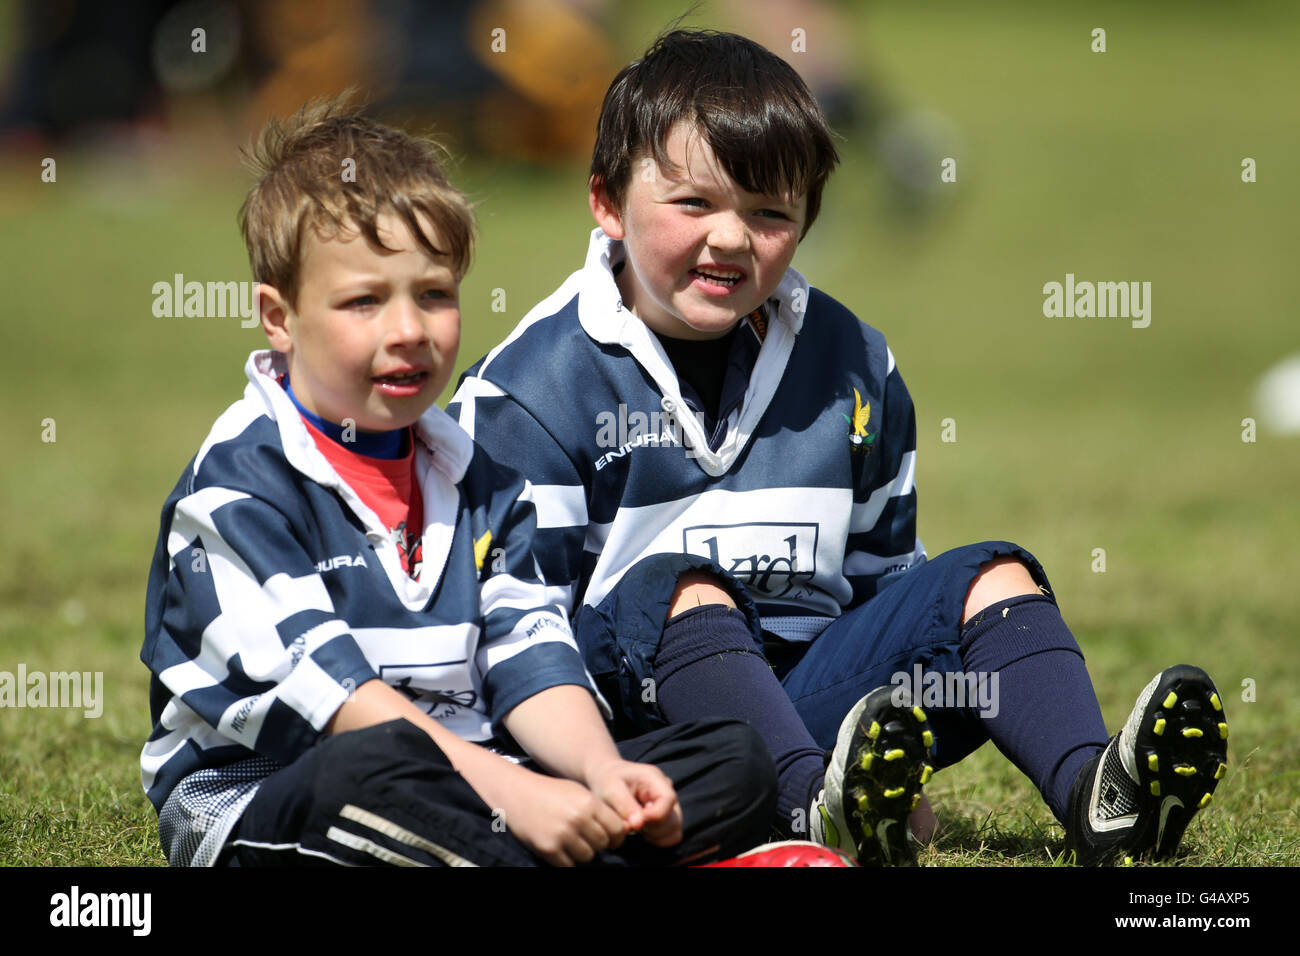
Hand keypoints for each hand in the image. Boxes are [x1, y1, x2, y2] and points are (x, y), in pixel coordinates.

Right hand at [497, 766, 627, 865]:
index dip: (617, 836)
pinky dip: (567, 860)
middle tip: (587, 838)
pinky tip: (561, 847)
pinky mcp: (548, 849)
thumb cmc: (551, 792)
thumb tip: (621, 831)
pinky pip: (569, 865)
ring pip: (588, 856)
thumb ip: (599, 810)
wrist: (517, 793)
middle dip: (598, 843)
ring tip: (572, 841)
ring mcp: (562, 835)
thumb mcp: (579, 793)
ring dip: (583, 852)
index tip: (612, 839)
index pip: (618, 828)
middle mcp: (578, 819)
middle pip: (603, 844)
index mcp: (589, 802)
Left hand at [585, 759, 682, 847]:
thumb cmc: (608, 780)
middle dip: (653, 828)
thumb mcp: (610, 788)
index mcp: (654, 778)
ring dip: (655, 835)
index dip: (655, 816)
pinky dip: (658, 838)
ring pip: (675, 829)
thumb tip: (638, 825)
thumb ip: (624, 805)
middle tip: (632, 824)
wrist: (606, 777)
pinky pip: (672, 835)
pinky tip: (643, 831)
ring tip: (636, 827)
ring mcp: (668, 803)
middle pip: (674, 818)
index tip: (636, 823)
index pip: (668, 800)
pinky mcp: (666, 815)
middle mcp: (666, 790)